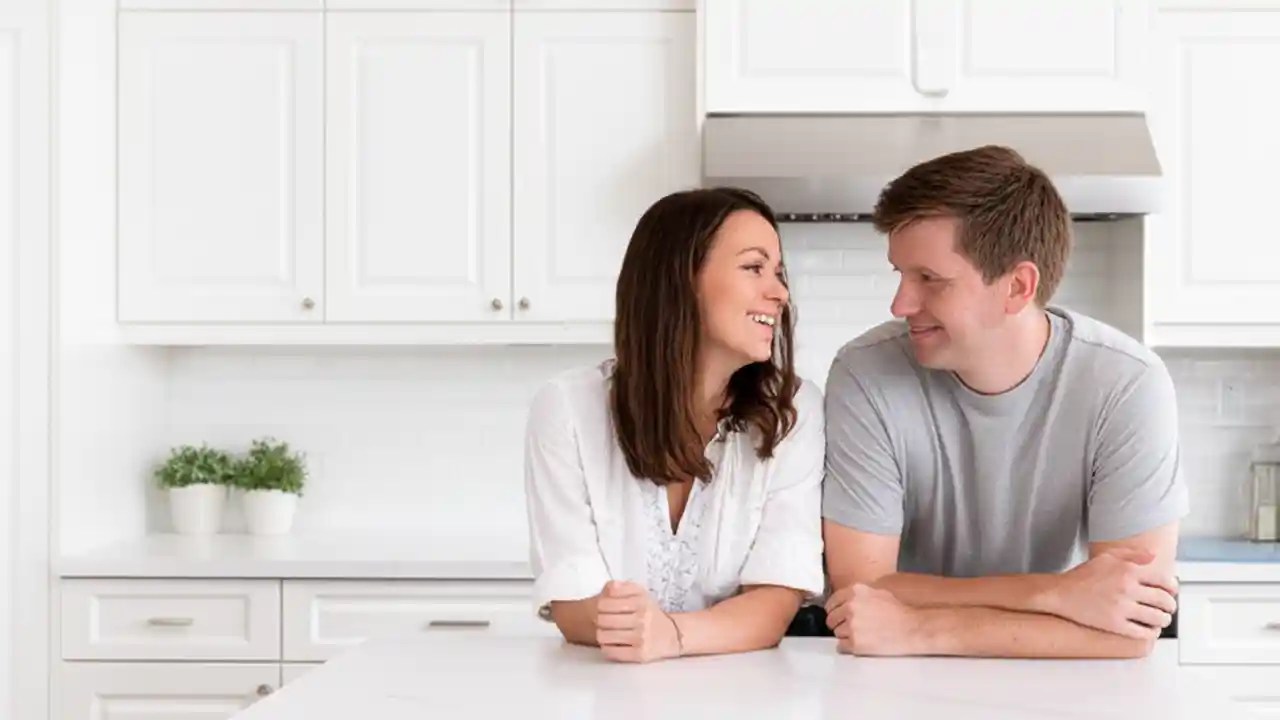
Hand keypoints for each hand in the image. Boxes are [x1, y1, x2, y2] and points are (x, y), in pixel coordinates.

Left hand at [594, 581, 680, 662]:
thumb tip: (610, 587)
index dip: (600, 606)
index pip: (604, 603)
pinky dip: (607, 648)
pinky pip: (611, 652)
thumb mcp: (640, 594)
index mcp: (640, 601)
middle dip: (599, 620)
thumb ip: (622, 587)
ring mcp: (641, 638)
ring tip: (607, 632)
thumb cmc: (650, 613)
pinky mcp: (640, 654)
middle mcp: (642, 619)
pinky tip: (612, 643)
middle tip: (604, 621)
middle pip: (602, 619)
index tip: (603, 608)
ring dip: (601, 634)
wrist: (671, 634)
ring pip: (603, 636)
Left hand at [824, 584, 923, 655]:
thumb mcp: (878, 593)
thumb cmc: (900, 612)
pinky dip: (848, 647)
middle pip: (831, 619)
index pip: (831, 602)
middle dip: (839, 624)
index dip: (834, 611)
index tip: (836, 615)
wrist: (912, 628)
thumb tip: (846, 601)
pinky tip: (861, 644)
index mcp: (855, 592)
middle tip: (851, 628)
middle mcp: (850, 607)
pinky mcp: (855, 643)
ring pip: (836, 633)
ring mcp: (852, 625)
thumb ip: (859, 595)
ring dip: (845, 636)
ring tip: (862, 635)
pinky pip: (841, 646)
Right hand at [1046, 548, 1176, 639]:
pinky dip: (1150, 633)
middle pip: (1164, 601)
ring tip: (1161, 620)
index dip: (1172, 589)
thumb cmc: (1083, 575)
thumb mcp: (1107, 557)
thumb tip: (1154, 557)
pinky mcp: (1115, 624)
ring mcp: (1121, 608)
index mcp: (1129, 570)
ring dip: (1164, 621)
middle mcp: (1127, 588)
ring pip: (1157, 618)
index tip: (1171, 593)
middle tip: (1168, 608)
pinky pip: (1142, 632)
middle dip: (1170, 606)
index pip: (1165, 581)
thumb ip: (1133, 554)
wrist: (1060, 593)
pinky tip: (1149, 630)